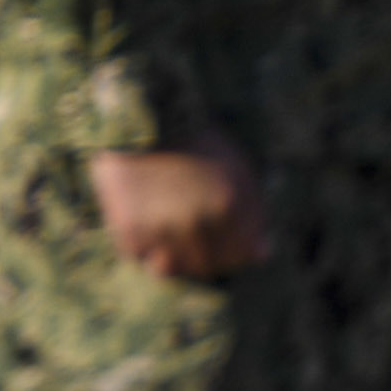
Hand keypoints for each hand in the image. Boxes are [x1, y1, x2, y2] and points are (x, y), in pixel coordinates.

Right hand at [93, 139, 266, 282]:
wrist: (142, 121)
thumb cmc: (197, 146)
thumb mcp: (237, 170)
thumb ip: (253, 215)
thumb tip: (261, 257)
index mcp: (229, 207)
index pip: (241, 257)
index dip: (236, 252)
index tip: (225, 237)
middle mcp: (195, 223)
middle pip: (206, 267)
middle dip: (206, 256)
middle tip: (193, 232)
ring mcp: (161, 230)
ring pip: (171, 269)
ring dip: (174, 256)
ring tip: (170, 230)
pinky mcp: (128, 231)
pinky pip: (141, 256)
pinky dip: (145, 246)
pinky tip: (147, 220)